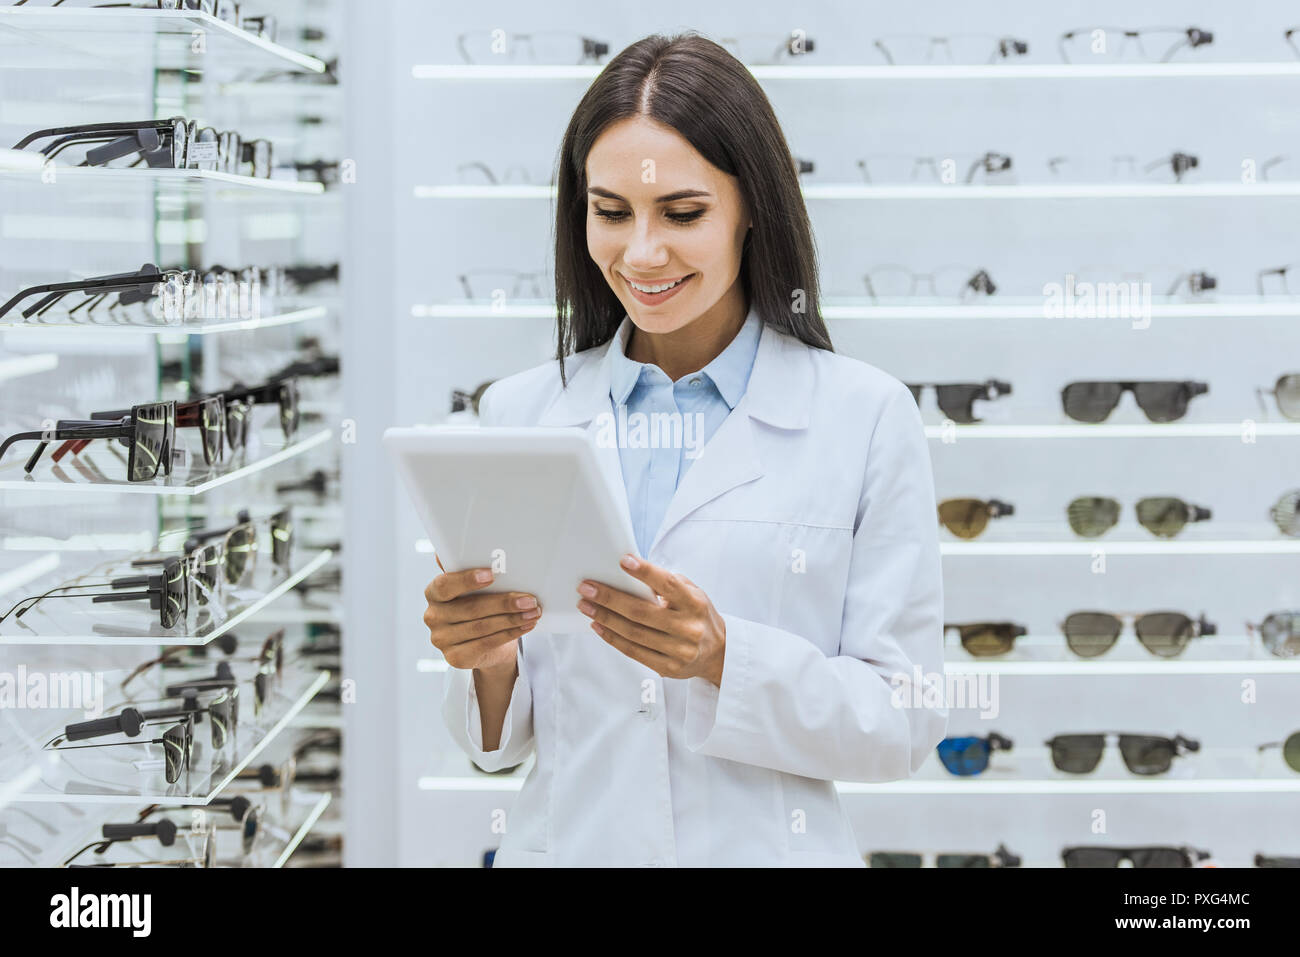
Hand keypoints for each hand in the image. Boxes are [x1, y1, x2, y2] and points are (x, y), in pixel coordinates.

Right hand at [425, 556, 540, 672]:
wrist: (484, 643)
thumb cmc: (480, 605)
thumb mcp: (475, 588)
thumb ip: (471, 569)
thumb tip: (471, 544)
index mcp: (433, 593)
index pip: (445, 585)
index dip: (467, 580)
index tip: (491, 574)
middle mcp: (433, 616)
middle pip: (471, 609)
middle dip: (504, 603)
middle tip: (529, 599)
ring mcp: (441, 639)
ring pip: (482, 627)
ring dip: (512, 619)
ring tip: (534, 612)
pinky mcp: (454, 658)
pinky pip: (486, 644)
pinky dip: (510, 634)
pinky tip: (525, 626)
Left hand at [576, 554, 726, 686]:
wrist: (718, 652)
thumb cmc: (698, 615)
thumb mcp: (692, 593)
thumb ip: (667, 584)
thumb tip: (629, 574)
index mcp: (695, 603)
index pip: (668, 585)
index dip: (645, 572)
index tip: (623, 561)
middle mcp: (688, 627)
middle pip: (641, 612)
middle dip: (610, 598)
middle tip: (586, 587)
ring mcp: (679, 650)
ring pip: (633, 633)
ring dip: (605, 618)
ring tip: (586, 605)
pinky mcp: (668, 667)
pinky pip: (633, 652)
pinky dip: (612, 638)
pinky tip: (598, 626)